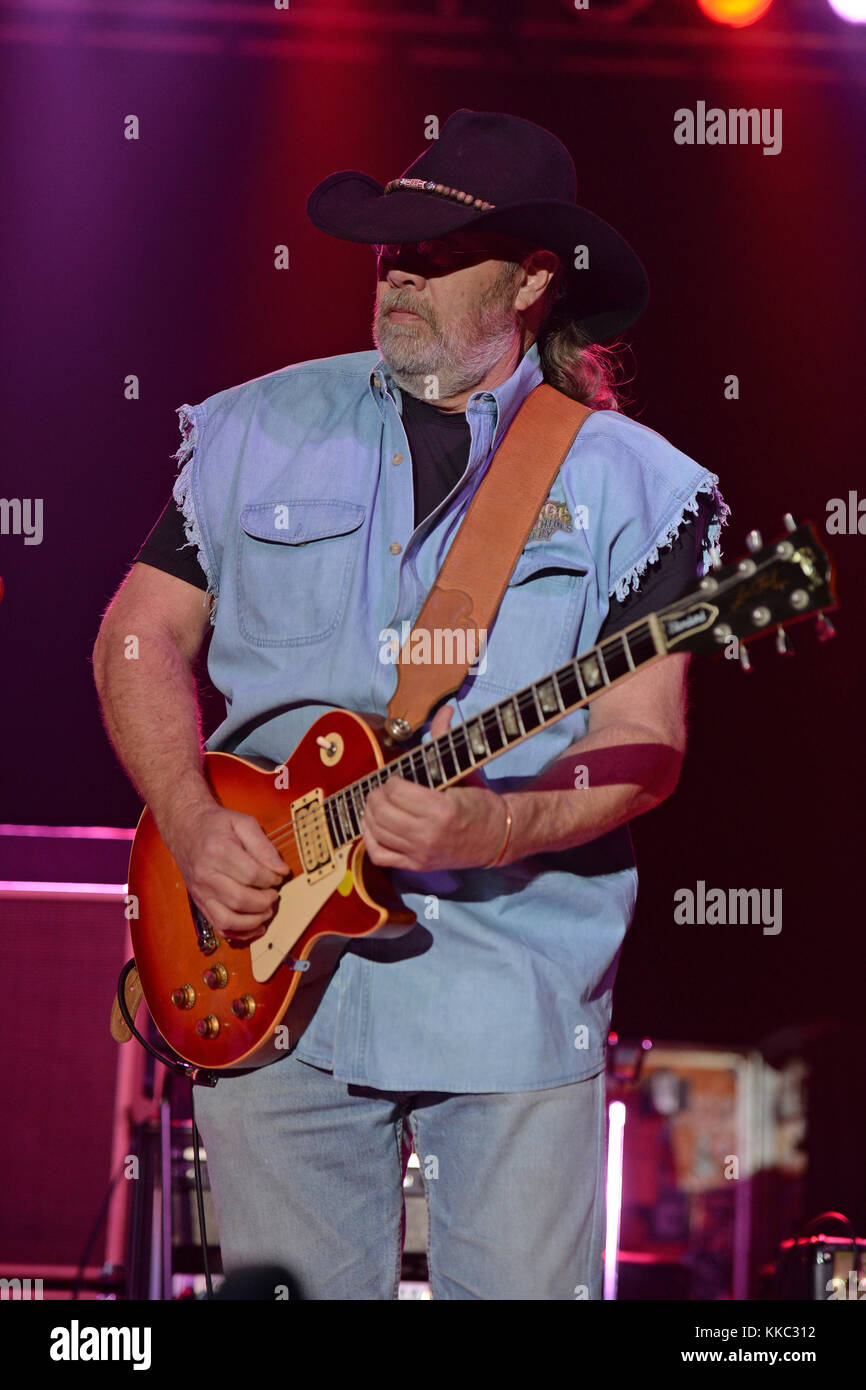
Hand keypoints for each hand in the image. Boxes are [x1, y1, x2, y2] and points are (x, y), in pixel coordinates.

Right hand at [163, 799, 290, 942]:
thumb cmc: (216, 825)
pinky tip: (257, 925)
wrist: (185, 829)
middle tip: (274, 893)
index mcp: (217, 851)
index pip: (251, 874)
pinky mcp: (200, 904)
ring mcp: (200, 893)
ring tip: (267, 909)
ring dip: (254, 921)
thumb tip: (281, 870)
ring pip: (229, 920)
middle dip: (265, 901)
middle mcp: (205, 875)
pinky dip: (241, 933)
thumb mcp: (243, 823)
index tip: (280, 875)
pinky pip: (220, 928)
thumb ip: (263, 846)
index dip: (272, 879)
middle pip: (240, 900)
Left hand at [361, 705, 509, 871]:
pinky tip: (375, 826)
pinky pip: (378, 855)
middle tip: (386, 789)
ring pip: (376, 830)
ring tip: (380, 803)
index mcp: (442, 808)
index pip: (395, 790)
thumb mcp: (465, 770)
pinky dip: (369, 838)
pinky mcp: (417, 865)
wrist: (497, 837)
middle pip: (381, 810)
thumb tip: (445, 708)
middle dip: (378, 794)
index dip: (391, 780)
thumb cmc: (480, 801)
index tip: (398, 777)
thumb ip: (446, 739)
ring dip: (371, 812)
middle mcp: (428, 834)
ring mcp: (421, 853)